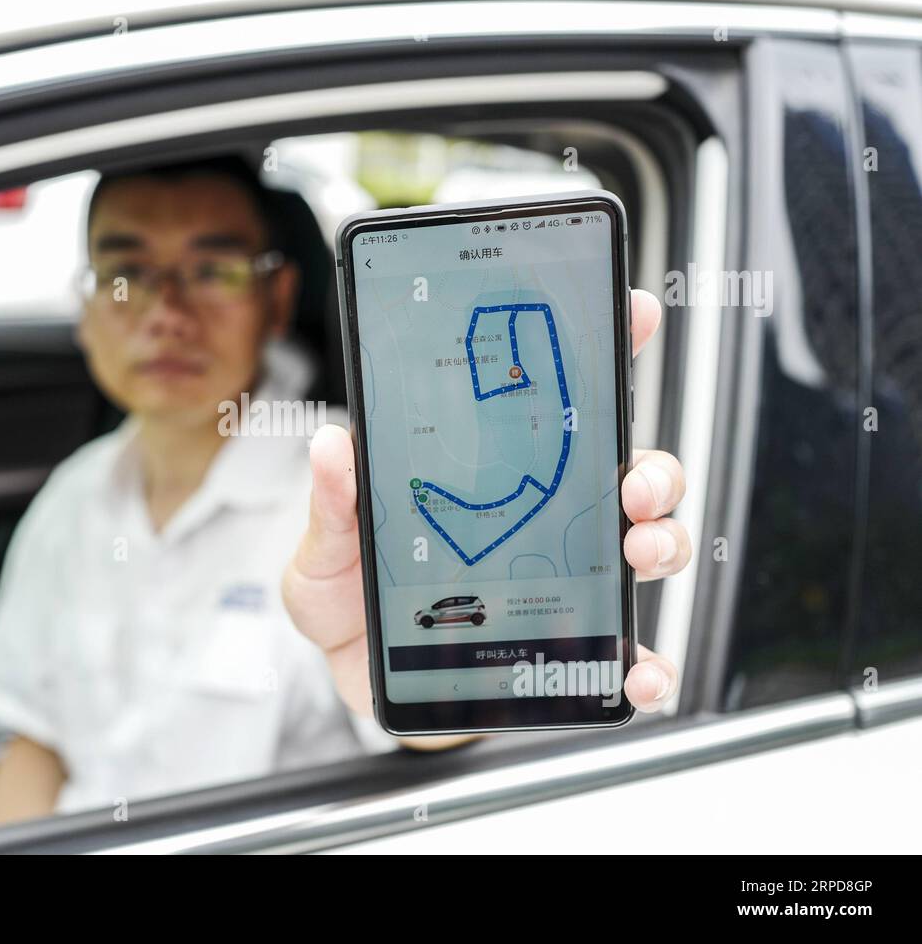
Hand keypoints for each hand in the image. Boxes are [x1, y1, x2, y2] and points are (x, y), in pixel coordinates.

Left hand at [281, 289, 686, 746]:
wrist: (354, 675)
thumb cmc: (349, 598)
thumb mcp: (326, 547)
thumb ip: (335, 503)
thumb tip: (333, 444)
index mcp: (495, 474)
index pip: (564, 404)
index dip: (609, 351)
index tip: (634, 314)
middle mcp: (545, 518)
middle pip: (630, 473)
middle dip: (652, 470)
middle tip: (631, 485)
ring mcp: (565, 579)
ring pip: (649, 546)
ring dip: (663, 542)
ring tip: (637, 551)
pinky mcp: (567, 647)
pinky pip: (629, 654)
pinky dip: (650, 664)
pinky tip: (639, 672)